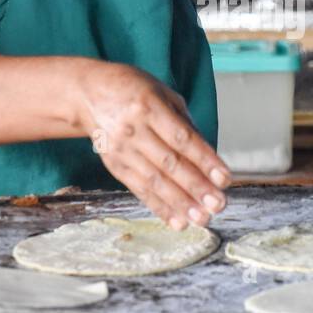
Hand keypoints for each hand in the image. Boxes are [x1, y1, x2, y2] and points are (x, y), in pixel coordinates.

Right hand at [74, 61, 230, 229]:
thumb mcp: (163, 94)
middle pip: (169, 163)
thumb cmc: (133, 90)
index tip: (225, 179)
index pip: (182, 138)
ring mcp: (121, 150)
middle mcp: (133, 129)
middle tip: (219, 204)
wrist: (87, 93)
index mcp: (149, 106)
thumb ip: (185, 122)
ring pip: (154, 181)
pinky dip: (160, 208)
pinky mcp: (114, 165)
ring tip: (202, 218)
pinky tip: (178, 222)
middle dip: (196, 187)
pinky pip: (139, 190)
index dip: (205, 160)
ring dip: (180, 203)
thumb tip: (209, 157)